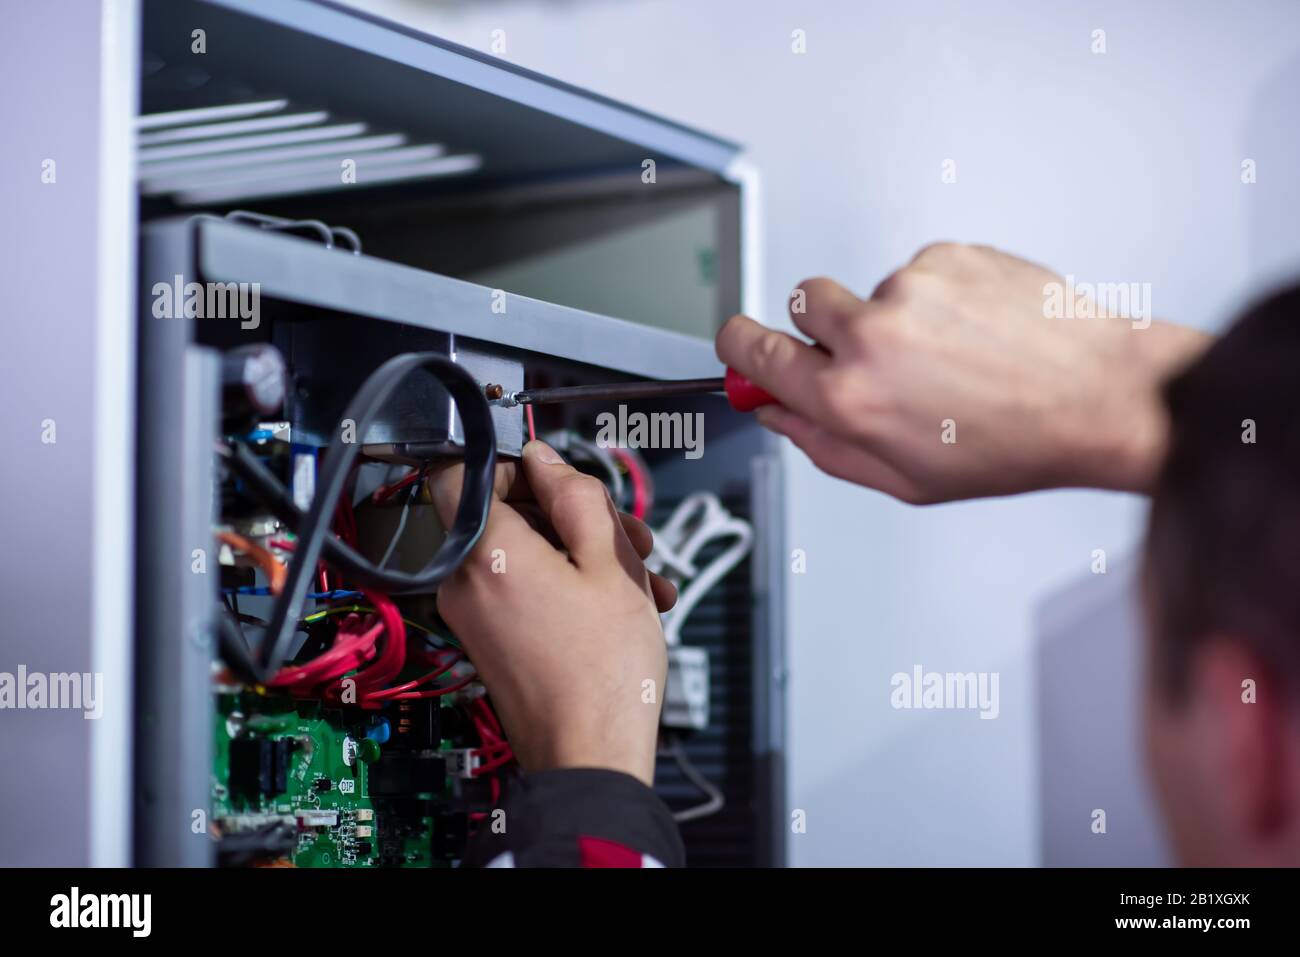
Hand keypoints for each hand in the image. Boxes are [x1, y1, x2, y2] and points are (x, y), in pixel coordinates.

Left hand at [427, 440, 674, 785]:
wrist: (591, 756)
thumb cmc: (603, 674)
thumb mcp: (610, 563)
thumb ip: (576, 496)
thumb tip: (547, 461)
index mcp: (485, 552)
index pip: (462, 470)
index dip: (512, 462)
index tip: (557, 475)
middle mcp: (463, 581)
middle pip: (504, 512)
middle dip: (570, 511)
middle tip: (626, 531)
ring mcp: (473, 614)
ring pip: (523, 552)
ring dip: (582, 549)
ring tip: (642, 573)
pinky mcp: (489, 639)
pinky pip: (523, 589)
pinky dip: (568, 583)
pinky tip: (625, 601)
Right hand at [717, 242, 1210, 502]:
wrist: (1100, 398)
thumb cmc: (1013, 446)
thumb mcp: (903, 478)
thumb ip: (822, 444)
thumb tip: (776, 410)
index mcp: (848, 398)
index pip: (751, 350)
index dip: (739, 347)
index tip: (740, 344)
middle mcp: (870, 335)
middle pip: (802, 304)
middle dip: (825, 328)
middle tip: (873, 356)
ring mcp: (910, 288)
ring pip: (870, 291)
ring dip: (896, 318)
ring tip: (956, 356)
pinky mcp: (949, 255)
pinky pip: (921, 273)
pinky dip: (942, 298)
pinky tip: (979, 332)